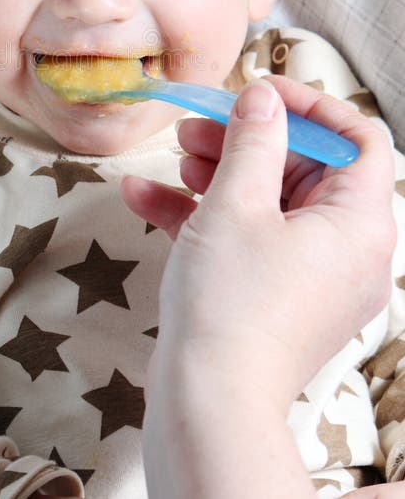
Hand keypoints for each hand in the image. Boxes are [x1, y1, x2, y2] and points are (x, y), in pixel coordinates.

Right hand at [122, 76, 395, 497]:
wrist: (207, 406)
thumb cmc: (231, 302)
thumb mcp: (236, 204)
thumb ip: (253, 140)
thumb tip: (263, 98)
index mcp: (357, 223)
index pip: (357, 140)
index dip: (310, 106)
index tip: (258, 95)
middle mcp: (346, 250)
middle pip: (304, 169)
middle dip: (246, 140)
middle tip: (197, 126)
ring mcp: (309, 277)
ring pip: (269, 202)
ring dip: (219, 173)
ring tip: (174, 155)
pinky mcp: (273, 297)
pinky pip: (247, 240)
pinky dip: (203, 216)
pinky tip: (142, 195)